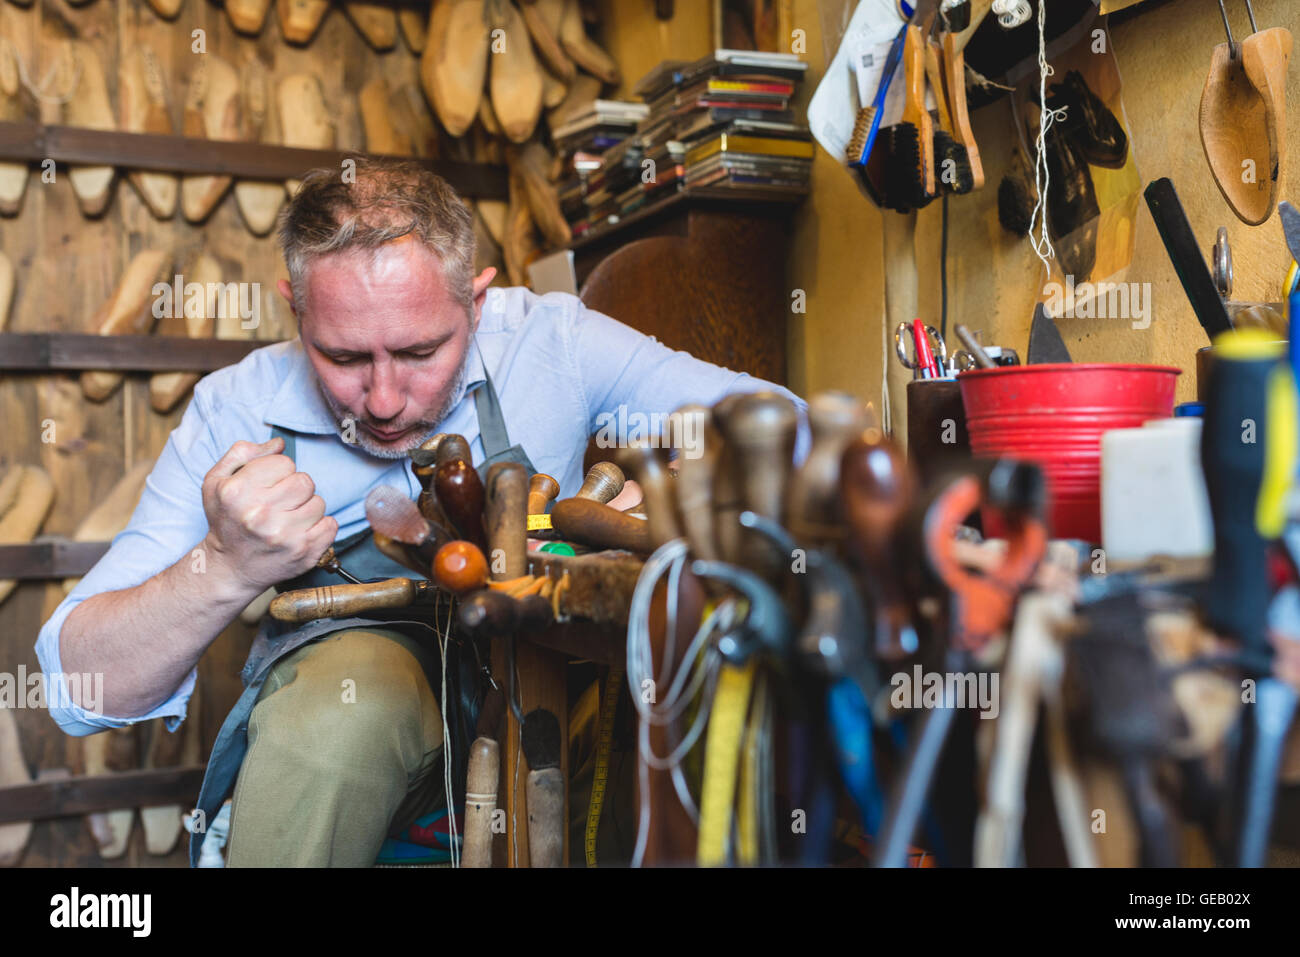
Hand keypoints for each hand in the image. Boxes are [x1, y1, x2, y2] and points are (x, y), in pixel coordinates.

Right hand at [200, 437, 337, 592]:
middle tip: (280, 503)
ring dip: (307, 509)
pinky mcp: (304, 553)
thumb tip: (279, 444)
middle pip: (305, 481)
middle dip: (295, 489)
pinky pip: (331, 525)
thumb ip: (243, 453)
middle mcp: (260, 515)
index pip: (284, 463)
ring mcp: (284, 536)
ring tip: (287, 520)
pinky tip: (300, 532)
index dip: (278, 473)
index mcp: (237, 492)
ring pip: (319, 503)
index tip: (268, 487)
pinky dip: (320, 527)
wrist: (229, 569)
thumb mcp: (217, 481)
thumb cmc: (225, 521)